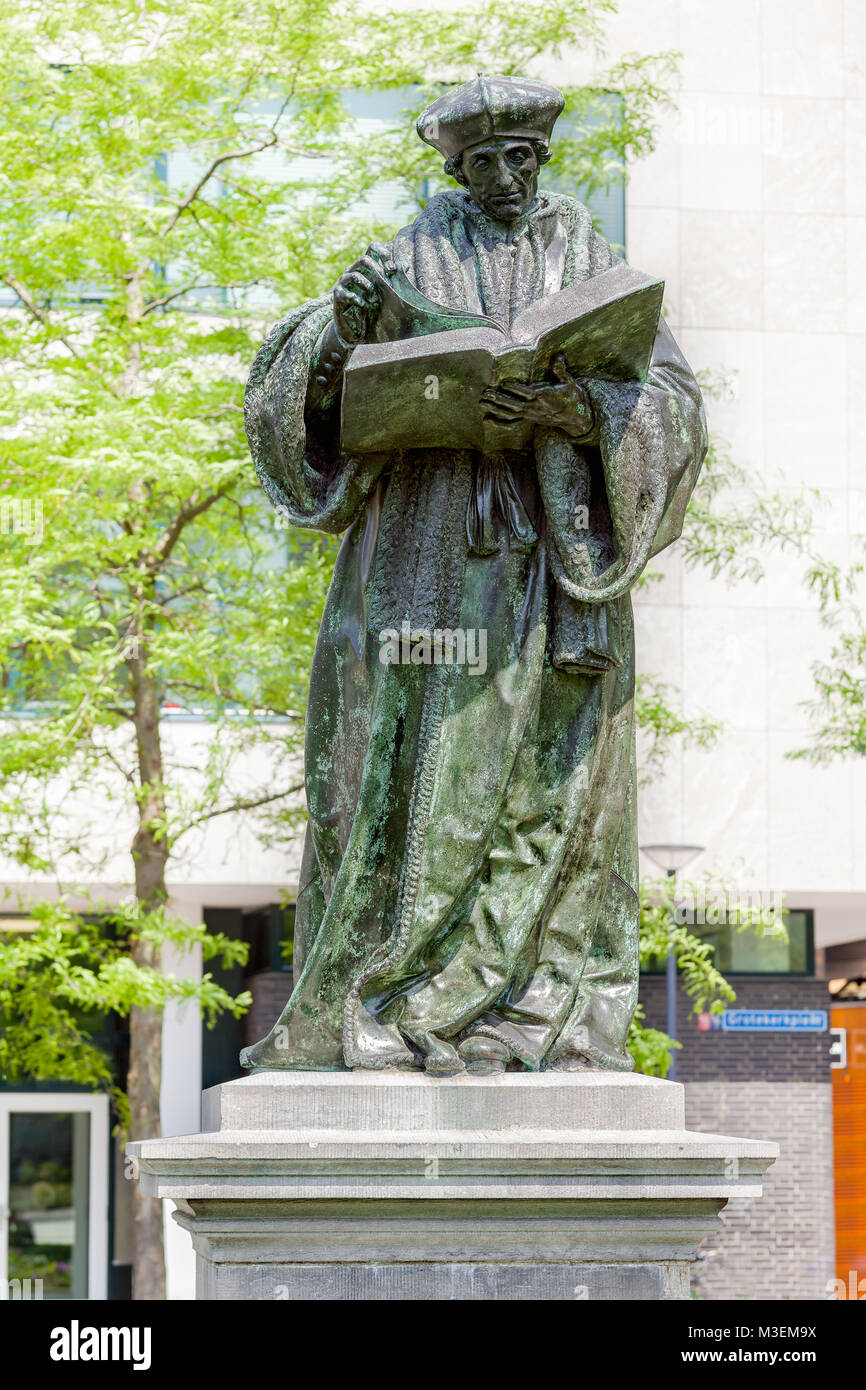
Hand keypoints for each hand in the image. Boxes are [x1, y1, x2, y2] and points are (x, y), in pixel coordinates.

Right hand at [333, 241, 398, 345]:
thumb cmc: (369, 305)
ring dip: (369, 287)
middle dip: (377, 271)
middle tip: (386, 285)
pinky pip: (348, 295)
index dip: (383, 254)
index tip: (392, 270)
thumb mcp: (383, 291)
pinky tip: (367, 306)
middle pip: (363, 259)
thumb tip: (405, 265)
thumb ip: (392, 278)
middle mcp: (352, 270)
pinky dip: (360, 301)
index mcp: (363, 266)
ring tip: (376, 299)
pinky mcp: (337, 296)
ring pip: (355, 276)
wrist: (353, 327)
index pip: (372, 248)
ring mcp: (343, 282)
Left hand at [481, 354, 595, 438]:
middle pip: (514, 405)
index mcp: (545, 397)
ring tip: (481, 402)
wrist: (575, 416)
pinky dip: (499, 421)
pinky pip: (511, 421)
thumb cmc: (571, 395)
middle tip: (485, 393)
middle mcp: (535, 407)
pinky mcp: (528, 419)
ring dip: (495, 408)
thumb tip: (558, 355)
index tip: (504, 383)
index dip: (516, 389)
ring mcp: (530, 414)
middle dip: (499, 399)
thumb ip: (561, 370)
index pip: (528, 393)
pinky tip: (487, 418)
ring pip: (510, 413)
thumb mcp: (569, 382)